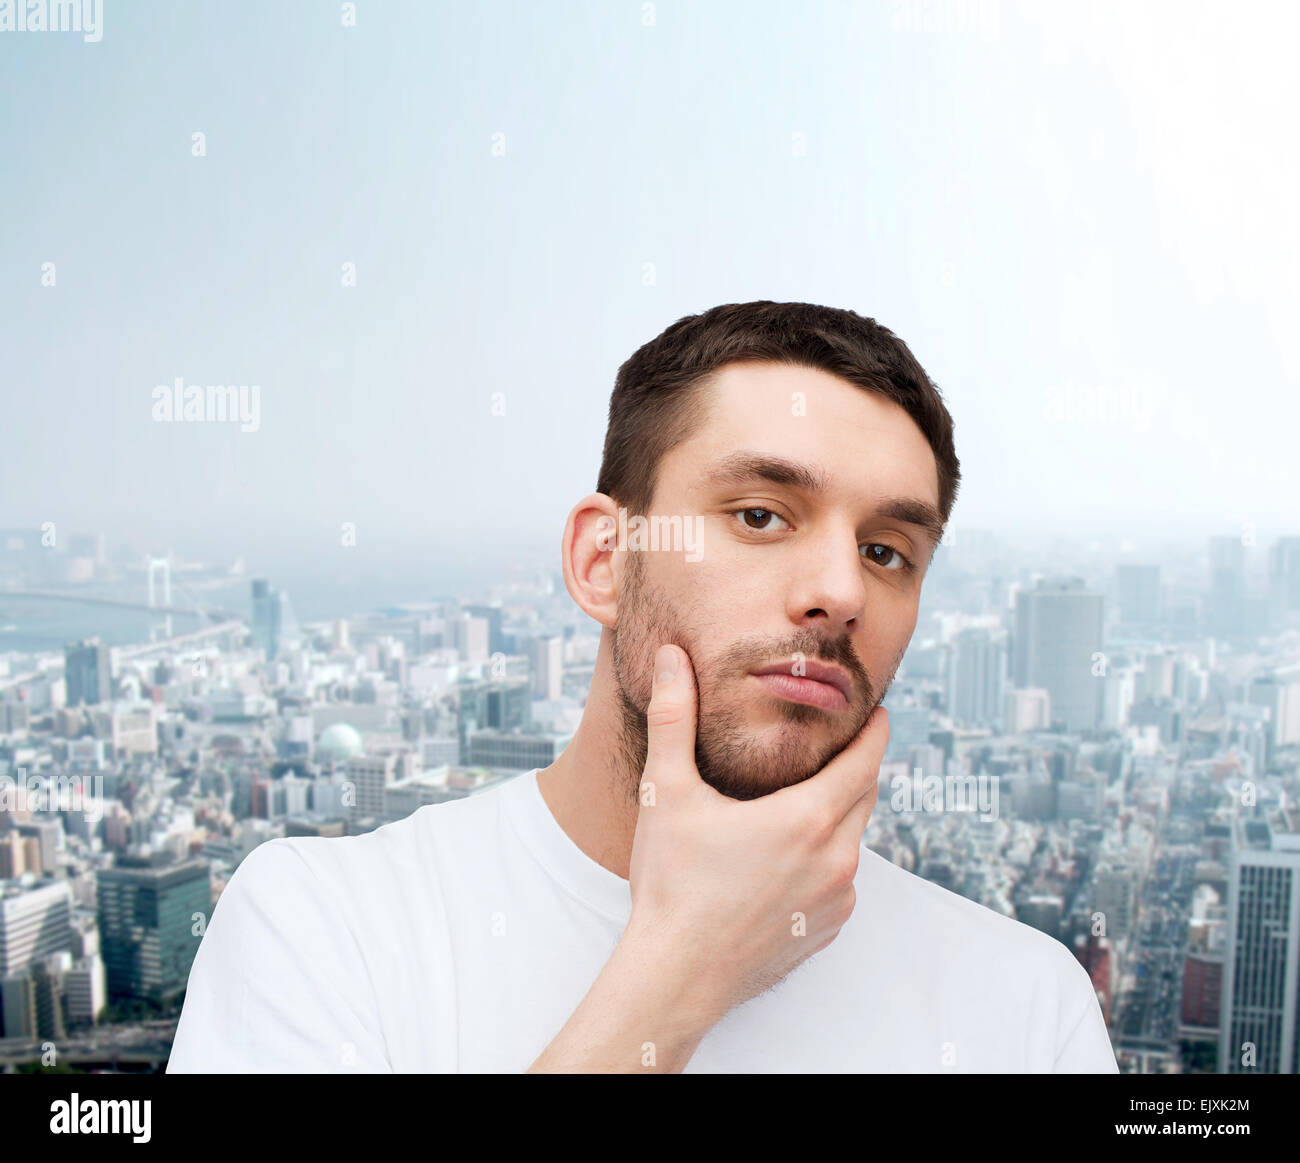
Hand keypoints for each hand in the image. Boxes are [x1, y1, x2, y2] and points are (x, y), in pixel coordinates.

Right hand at [625, 642, 889, 1021]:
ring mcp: (836, 902)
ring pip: (853, 841)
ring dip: (840, 816)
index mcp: (809, 819)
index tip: (878, 710)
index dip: (874, 732)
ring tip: (811, 795)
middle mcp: (837, 861)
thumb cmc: (670, 885)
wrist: (674, 977)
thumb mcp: (667, 793)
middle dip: (858, 767)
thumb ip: (675, 718)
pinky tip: (792, 855)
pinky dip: (826, 860)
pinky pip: (840, 881)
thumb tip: (671, 658)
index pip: (866, 761)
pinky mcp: (825, 931)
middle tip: (845, 742)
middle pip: (865, 798)